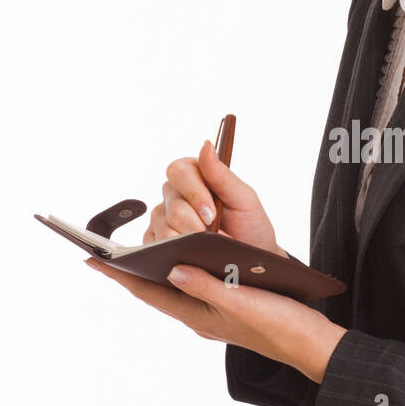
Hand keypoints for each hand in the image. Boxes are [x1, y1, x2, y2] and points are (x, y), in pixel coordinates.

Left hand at [84, 256, 346, 381]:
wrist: (313, 345)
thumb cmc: (281, 326)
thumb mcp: (242, 302)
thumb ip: (206, 285)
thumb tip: (172, 267)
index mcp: (198, 314)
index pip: (149, 291)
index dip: (119, 274)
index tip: (91, 258)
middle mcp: (201, 314)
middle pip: (157, 288)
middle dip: (132, 270)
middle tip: (108, 251)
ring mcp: (215, 312)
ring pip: (176, 286)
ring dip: (158, 268)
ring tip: (139, 250)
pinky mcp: (232, 306)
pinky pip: (198, 285)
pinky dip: (186, 268)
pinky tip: (188, 257)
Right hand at [145, 140, 288, 256]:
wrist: (250, 260)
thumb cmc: (249, 225)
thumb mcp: (244, 199)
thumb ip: (223, 174)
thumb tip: (207, 145)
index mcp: (194, 175)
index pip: (178, 171)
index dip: (194, 193)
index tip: (211, 214)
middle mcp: (174, 194)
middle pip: (171, 205)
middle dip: (194, 225)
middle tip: (212, 236)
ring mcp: (162, 217)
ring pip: (162, 228)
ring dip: (186, 241)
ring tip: (205, 248)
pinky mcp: (155, 240)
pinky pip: (154, 245)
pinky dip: (172, 253)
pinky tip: (189, 255)